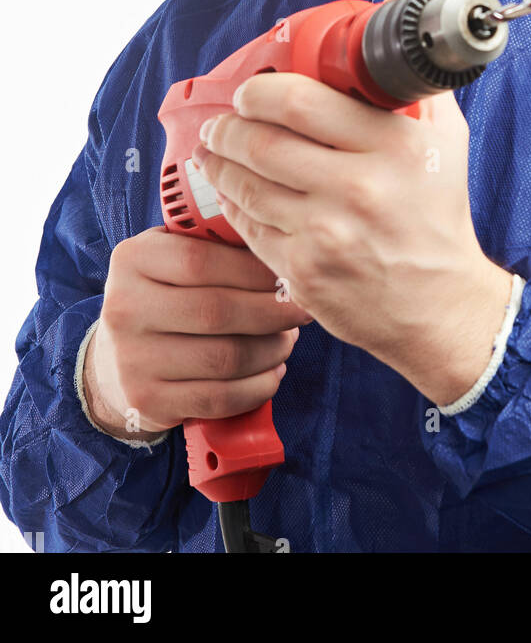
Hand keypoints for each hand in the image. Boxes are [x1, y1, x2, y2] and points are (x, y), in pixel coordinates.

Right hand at [83, 227, 310, 437]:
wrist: (114, 362)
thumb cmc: (164, 297)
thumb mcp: (170, 257)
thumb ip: (213, 243)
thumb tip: (277, 246)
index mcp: (133, 260)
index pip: (201, 261)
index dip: (254, 270)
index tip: (289, 275)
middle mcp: (124, 308)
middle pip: (217, 311)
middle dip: (272, 312)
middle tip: (301, 310)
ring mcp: (133, 359)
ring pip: (223, 357)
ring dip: (270, 350)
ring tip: (287, 341)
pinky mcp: (148, 400)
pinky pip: (217, 398)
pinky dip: (256, 387)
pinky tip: (272, 373)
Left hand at [193, 37, 511, 405]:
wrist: (440, 306)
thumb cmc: (439, 216)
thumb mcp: (446, 142)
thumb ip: (416, 84)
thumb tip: (397, 18)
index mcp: (391, 147)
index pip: (300, 103)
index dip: (261, 92)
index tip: (250, 92)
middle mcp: (356, 189)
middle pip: (262, 142)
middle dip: (229, 127)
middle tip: (221, 121)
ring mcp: (325, 234)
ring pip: (247, 186)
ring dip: (221, 163)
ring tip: (215, 151)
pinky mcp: (303, 272)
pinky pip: (250, 228)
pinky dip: (233, 205)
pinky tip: (231, 192)